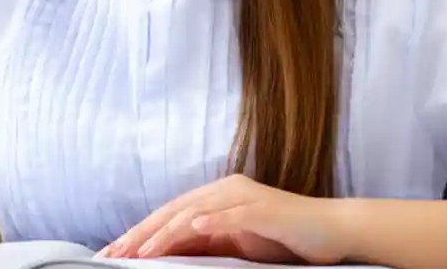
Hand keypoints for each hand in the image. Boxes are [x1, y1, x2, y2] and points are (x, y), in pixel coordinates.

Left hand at [99, 174, 349, 264]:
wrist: (331, 230)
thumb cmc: (284, 238)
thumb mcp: (237, 245)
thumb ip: (206, 245)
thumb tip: (169, 255)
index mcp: (216, 197)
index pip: (169, 216)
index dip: (141, 233)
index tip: (114, 252)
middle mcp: (226, 191)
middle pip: (174, 211)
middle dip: (142, 233)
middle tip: (115, 253)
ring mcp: (245, 197)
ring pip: (196, 212)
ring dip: (167, 232)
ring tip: (143, 250)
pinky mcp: (265, 208)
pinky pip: (233, 214)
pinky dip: (211, 221)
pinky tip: (192, 229)